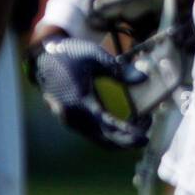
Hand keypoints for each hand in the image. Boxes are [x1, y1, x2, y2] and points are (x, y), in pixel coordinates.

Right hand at [27, 37, 149, 149]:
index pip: (106, 125)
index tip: (144, 137)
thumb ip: (118, 69)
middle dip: (129, 138)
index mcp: (78, 102)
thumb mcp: (95, 56)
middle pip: (105, 140)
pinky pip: (96, 135)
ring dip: (122, 137)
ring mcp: (72, 122)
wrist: (45, 58)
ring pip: (101, 140)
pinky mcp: (74, 122)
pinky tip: (129, 121)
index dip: (127, 134)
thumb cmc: (71, 54)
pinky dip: (113, 133)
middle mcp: (73, 117)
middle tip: (149, 124)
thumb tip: (143, 78)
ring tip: (143, 120)